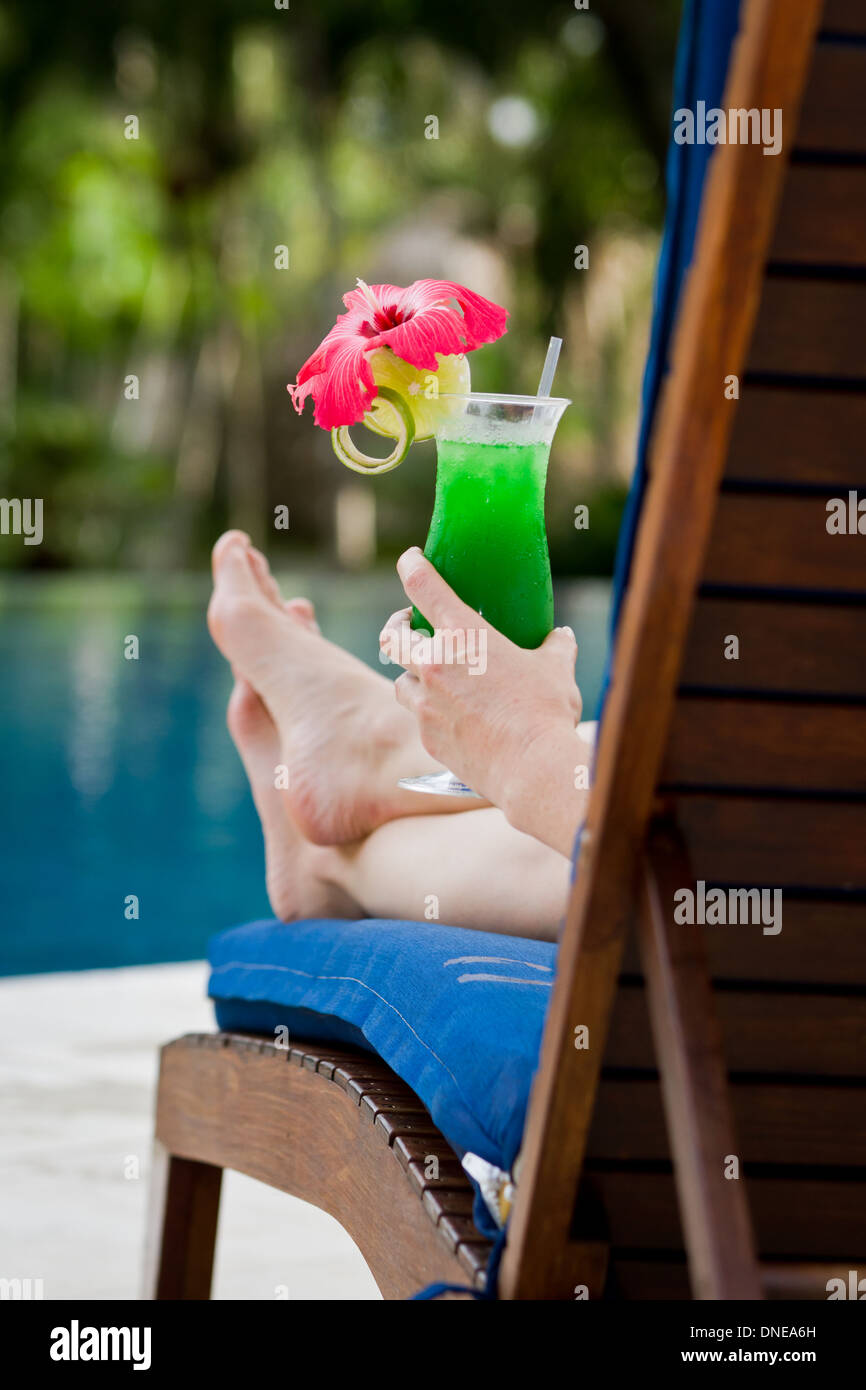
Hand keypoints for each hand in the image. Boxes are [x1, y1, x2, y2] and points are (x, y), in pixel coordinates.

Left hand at [380, 549, 585, 850]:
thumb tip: (560, 637)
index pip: (424, 587)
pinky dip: (429, 712)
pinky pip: (419, 717)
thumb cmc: (546, 712)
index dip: (412, 566)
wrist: (532, 769)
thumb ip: (555, 646)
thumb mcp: (557, 668)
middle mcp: (434, 665)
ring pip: (399, 682)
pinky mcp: (428, 736)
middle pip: (392, 637)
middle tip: (410, 626)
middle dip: (397, 627)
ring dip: (410, 675)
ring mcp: (426, 704)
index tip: (410, 560)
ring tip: (430, 676)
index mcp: (463, 635)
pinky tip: (452, 716)